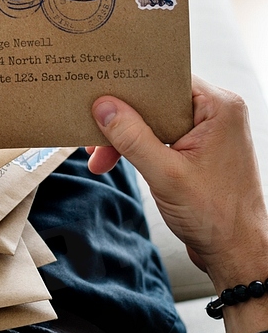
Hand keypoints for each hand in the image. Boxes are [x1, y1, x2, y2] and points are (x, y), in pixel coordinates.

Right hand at [89, 78, 267, 300]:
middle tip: (94, 133)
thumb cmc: (218, 218)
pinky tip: (116, 160)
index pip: (166, 78)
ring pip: (154, 120)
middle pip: (156, 100)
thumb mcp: (166, 174)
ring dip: (126, 138)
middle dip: (122, 118)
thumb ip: (133, 137)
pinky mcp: (197, 151)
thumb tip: (104, 107)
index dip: (132, 84)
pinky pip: (160, 137)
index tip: (101, 91)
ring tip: (100, 157)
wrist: (237, 254)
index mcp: (219, 107)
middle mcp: (216, 114)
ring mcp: (207, 133)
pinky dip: (138, 148)